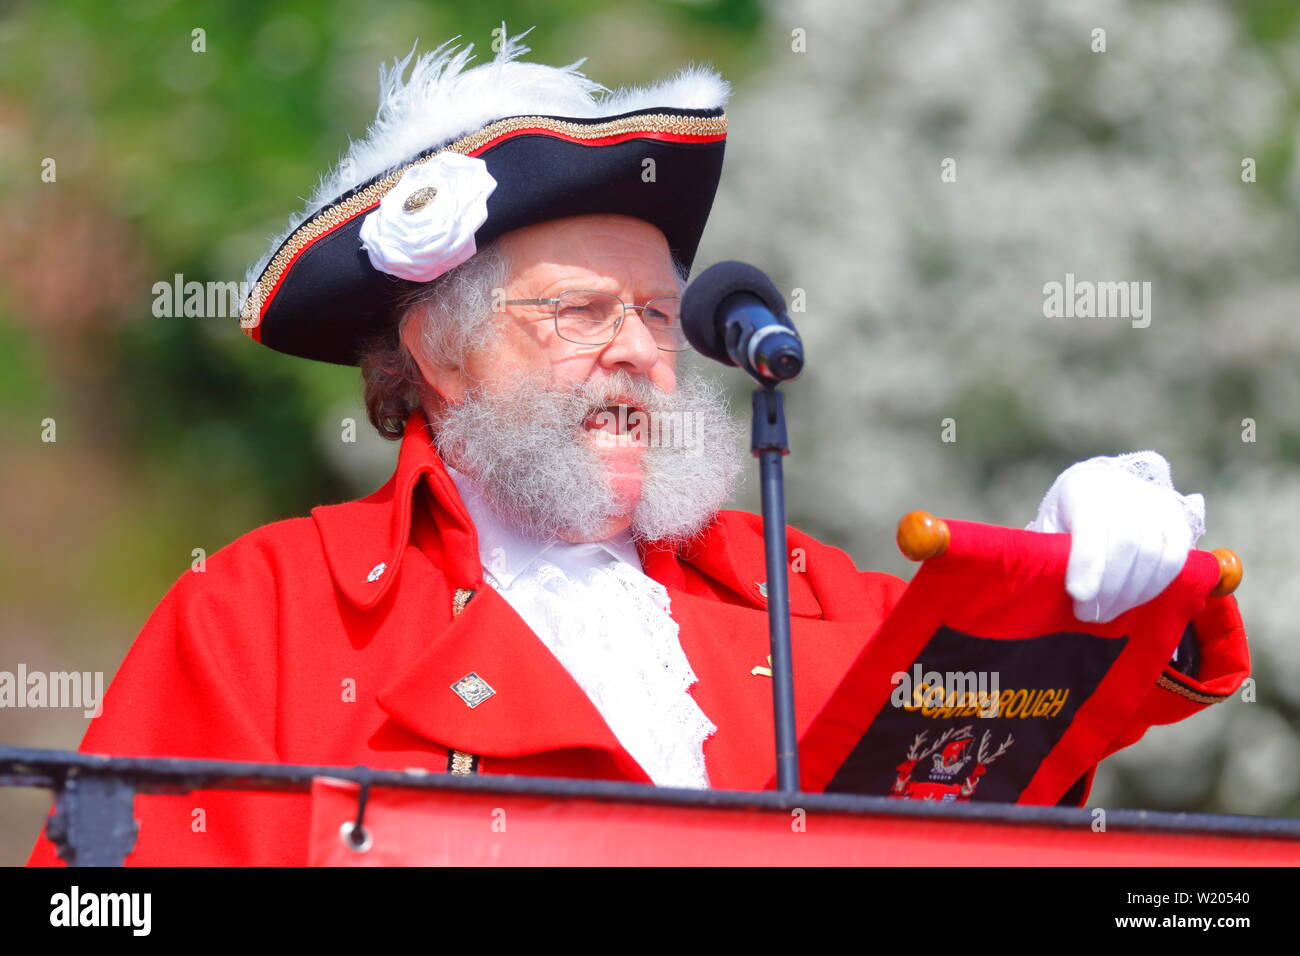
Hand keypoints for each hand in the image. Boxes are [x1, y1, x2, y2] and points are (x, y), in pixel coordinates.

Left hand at [1028, 451, 1205, 622]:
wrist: (1104, 486)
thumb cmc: (1069, 514)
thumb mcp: (1051, 522)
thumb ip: (1052, 548)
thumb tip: (1050, 586)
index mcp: (1086, 491)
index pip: (1092, 528)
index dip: (1087, 565)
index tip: (1078, 596)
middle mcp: (1125, 493)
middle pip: (1126, 545)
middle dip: (1108, 588)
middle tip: (1090, 615)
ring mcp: (1156, 504)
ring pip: (1153, 555)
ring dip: (1131, 593)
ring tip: (1109, 613)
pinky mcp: (1177, 519)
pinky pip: (1174, 558)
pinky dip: (1155, 586)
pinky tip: (1135, 600)